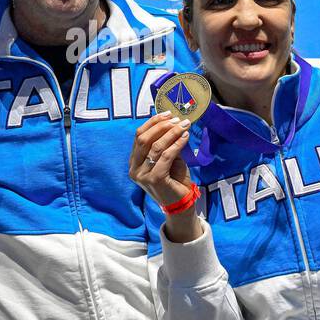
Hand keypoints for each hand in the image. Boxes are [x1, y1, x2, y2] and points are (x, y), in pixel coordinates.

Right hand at [129, 112, 201, 242]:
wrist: (180, 204)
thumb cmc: (174, 180)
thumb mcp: (167, 159)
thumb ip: (165, 144)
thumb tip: (172, 122)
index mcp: (134, 162)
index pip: (139, 136)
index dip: (153, 123)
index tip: (167, 114)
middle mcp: (134, 169)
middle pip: (143, 139)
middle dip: (161, 126)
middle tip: (177, 119)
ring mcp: (142, 175)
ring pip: (155, 146)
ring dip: (172, 133)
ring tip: (184, 126)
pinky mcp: (154, 179)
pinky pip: (165, 156)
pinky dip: (176, 144)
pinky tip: (185, 137)